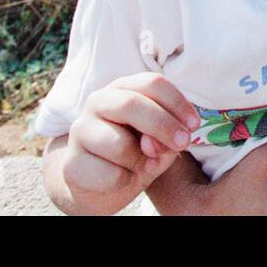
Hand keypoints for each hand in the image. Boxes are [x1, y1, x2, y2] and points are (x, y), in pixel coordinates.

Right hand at [63, 72, 199, 198]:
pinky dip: (125, 181)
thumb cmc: (138, 152)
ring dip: (142, 161)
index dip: (177, 102)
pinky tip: (122, 178)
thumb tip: (153, 144)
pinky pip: (109, 174)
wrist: (101, 184)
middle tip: (182, 144)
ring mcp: (80, 130)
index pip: (152, 82)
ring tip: (143, 165)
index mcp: (123, 88)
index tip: (194, 125)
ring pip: (119, 144)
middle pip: (131, 104)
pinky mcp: (72, 163)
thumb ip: (164, 134)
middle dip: (163, 126)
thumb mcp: (160, 139)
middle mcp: (98, 102)